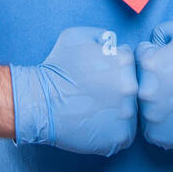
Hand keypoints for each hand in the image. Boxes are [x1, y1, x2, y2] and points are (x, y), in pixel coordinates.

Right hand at [10, 27, 137, 155]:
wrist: (39, 102)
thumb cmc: (56, 68)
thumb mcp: (77, 35)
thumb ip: (102, 35)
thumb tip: (113, 43)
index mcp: (124, 61)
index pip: (130, 63)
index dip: (114, 68)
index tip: (99, 75)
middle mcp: (131, 87)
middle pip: (133, 88)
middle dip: (117, 90)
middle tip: (97, 94)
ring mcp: (127, 114)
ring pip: (131, 112)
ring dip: (118, 112)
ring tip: (95, 110)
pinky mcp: (121, 136)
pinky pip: (125, 134)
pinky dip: (113, 131)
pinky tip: (96, 124)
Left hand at [135, 19, 172, 148]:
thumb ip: (163, 29)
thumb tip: (151, 40)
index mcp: (147, 63)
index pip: (140, 55)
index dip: (158, 55)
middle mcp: (144, 91)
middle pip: (139, 81)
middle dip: (154, 78)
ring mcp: (150, 116)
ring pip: (143, 105)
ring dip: (155, 101)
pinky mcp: (157, 135)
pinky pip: (150, 126)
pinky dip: (161, 121)